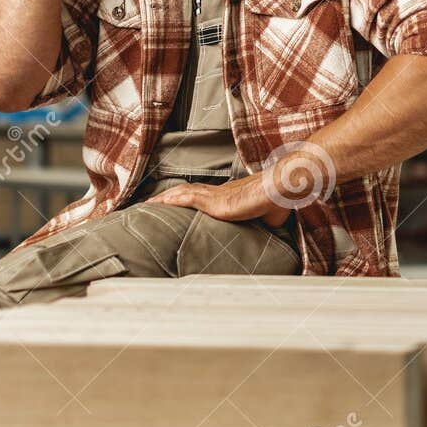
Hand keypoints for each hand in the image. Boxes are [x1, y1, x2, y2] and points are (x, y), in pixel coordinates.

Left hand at [146, 175, 290, 227]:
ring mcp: (215, 195)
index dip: (185, 196)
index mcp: (227, 196)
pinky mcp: (214, 202)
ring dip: (163, 198)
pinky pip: (187, 198)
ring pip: (182, 193)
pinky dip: (172, 200)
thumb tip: (266, 235)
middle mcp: (218, 192)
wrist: (279, 191)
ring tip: (148, 205)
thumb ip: (259, 224)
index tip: (173, 202)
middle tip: (150, 204)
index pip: (200, 194)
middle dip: (167, 197)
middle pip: (185, 191)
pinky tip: (159, 204)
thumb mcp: (265, 218)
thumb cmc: (275, 202)